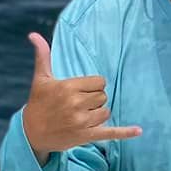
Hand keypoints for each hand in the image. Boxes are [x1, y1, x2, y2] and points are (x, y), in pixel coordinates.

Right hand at [22, 33, 141, 156]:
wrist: (32, 133)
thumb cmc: (38, 102)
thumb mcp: (41, 78)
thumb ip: (42, 55)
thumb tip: (33, 34)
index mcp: (68, 87)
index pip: (100, 82)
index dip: (94, 86)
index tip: (82, 91)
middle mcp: (76, 104)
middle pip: (103, 96)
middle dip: (95, 99)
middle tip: (79, 105)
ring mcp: (81, 121)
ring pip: (106, 112)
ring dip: (98, 114)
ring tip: (82, 116)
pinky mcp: (86, 136)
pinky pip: (110, 132)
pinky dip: (125, 132)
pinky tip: (138, 131)